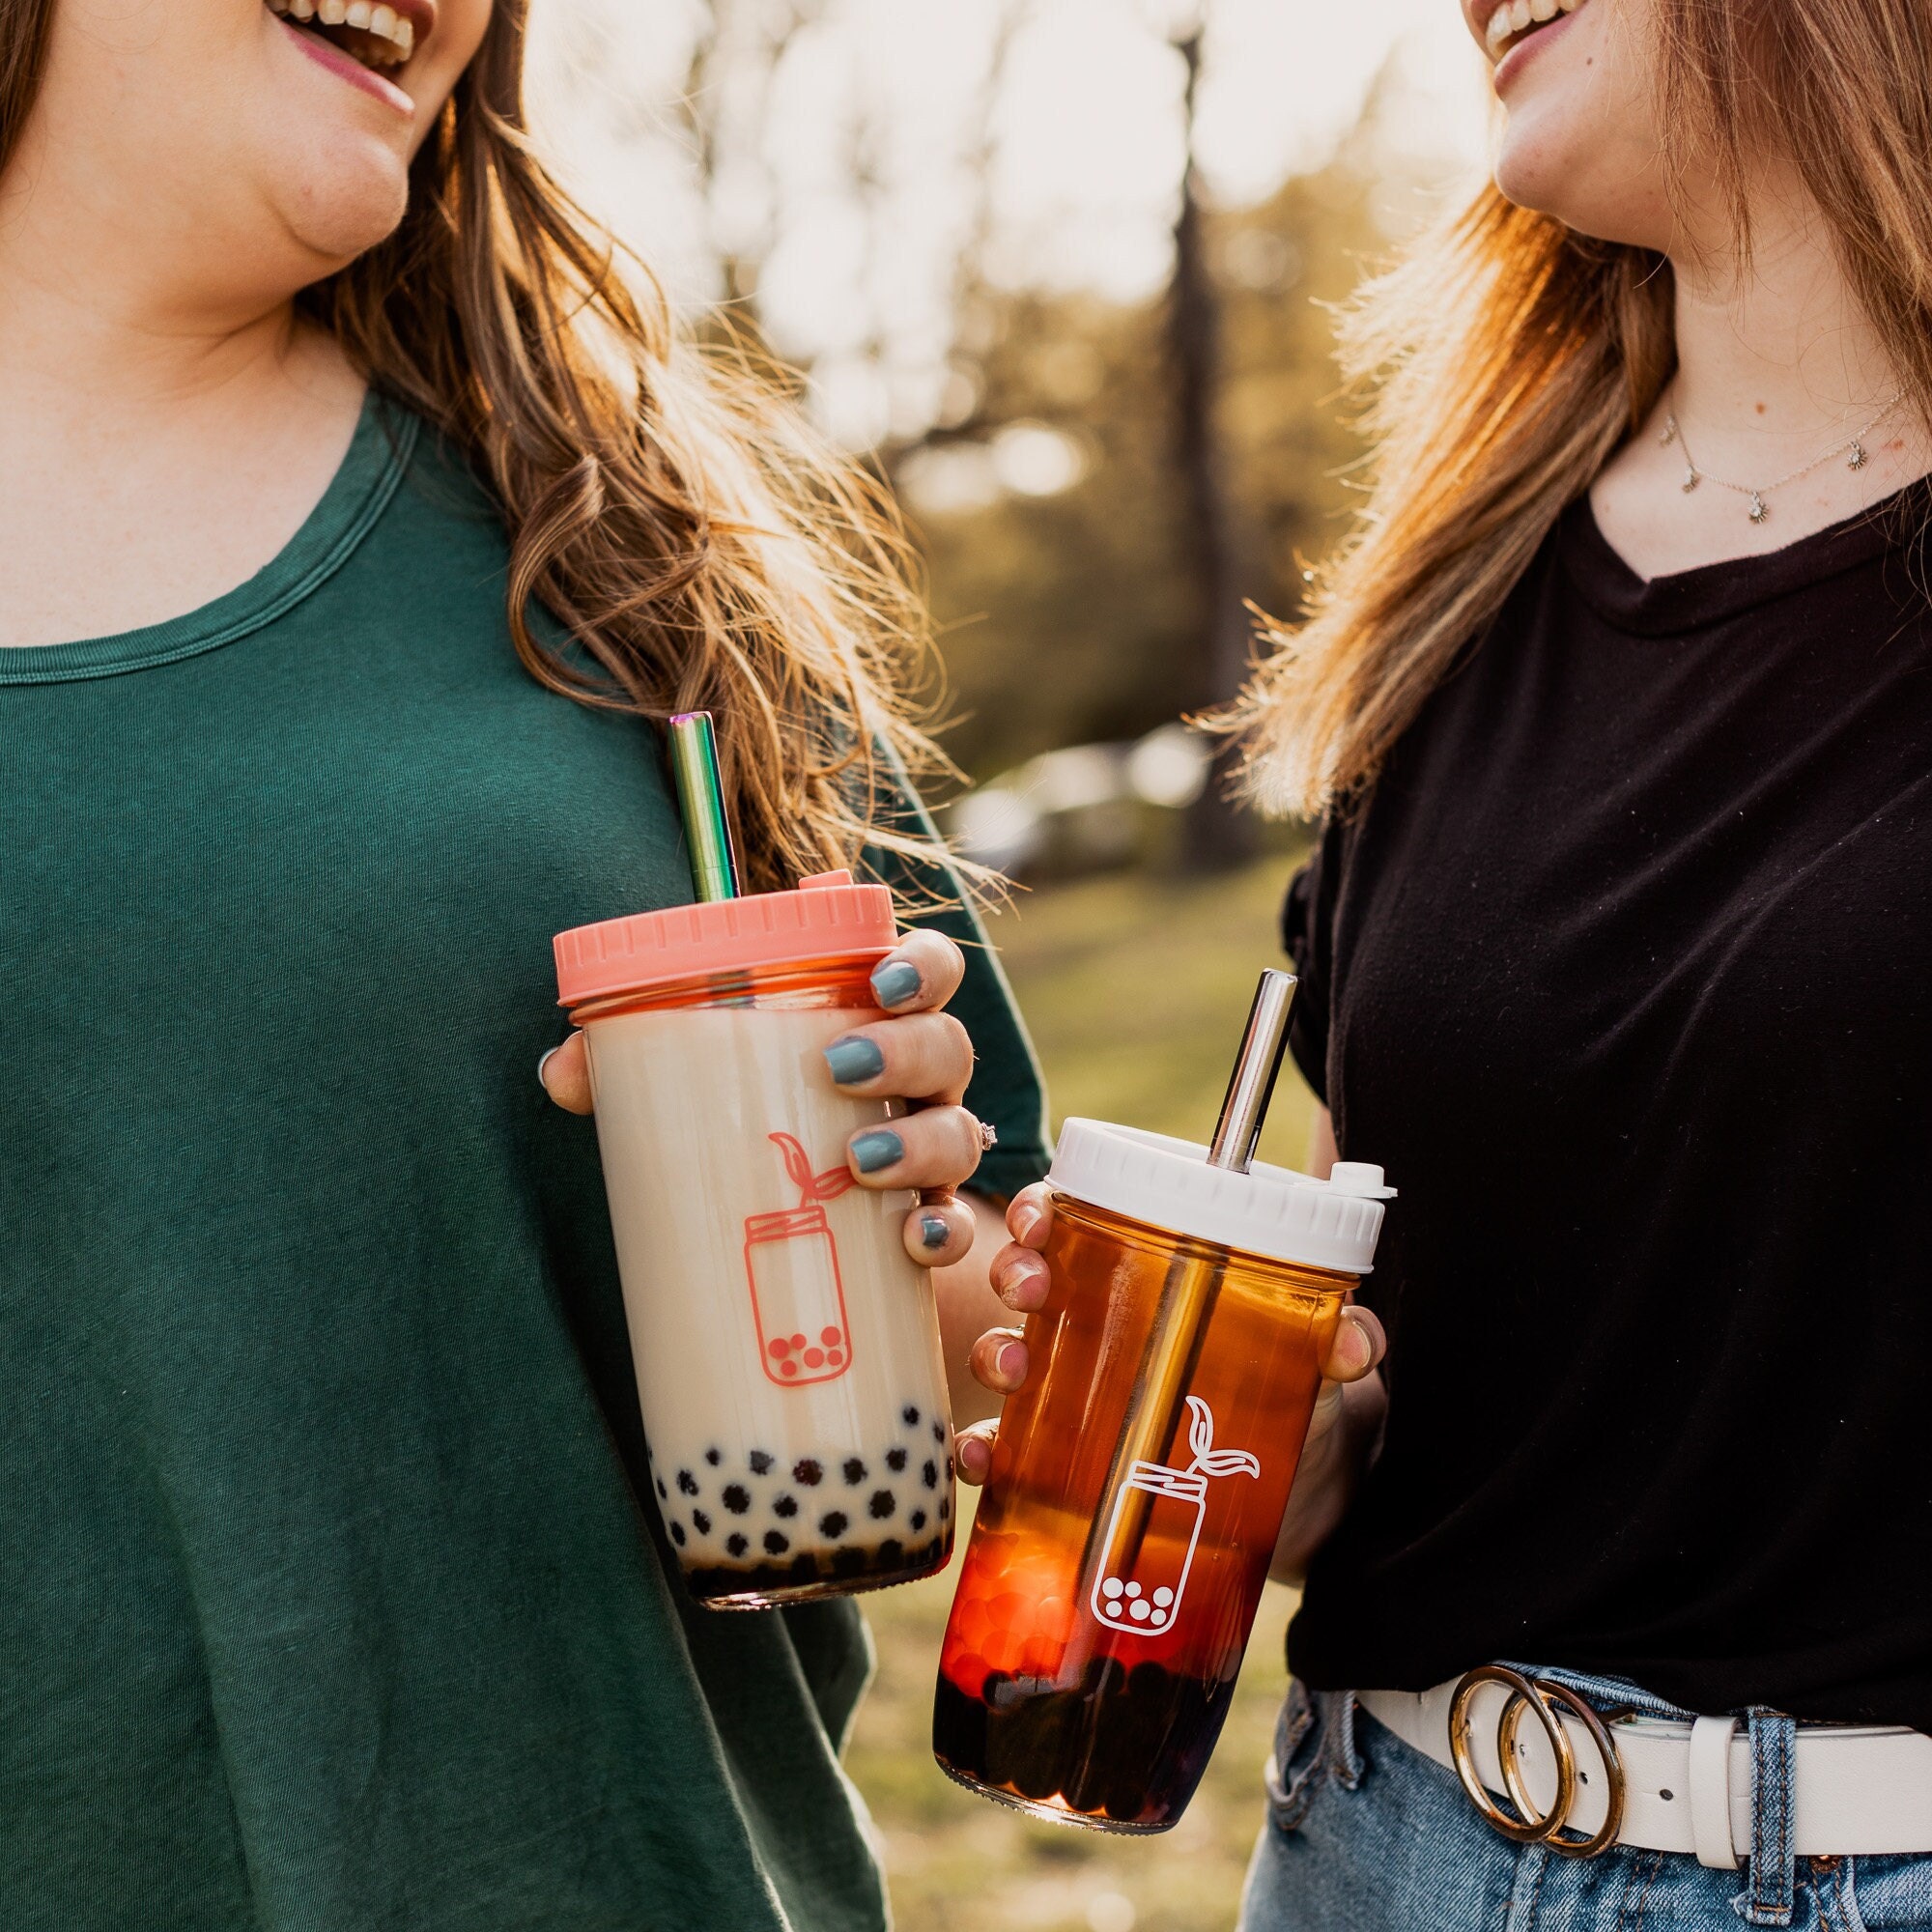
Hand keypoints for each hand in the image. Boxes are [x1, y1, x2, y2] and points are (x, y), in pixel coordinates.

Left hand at [540, 927, 986, 1269]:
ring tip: (858, 1162)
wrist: (775, 1238)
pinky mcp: (926, 1225)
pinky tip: (914, 1242)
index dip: (922, 965)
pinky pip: (958, 1226)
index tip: (879, 979)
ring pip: (961, 1132)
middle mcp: (918, 1082)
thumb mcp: (683, 1087)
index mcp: (874, 1023)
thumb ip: (624, 1065)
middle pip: (948, 1046)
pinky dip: (946, 1231)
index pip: (926, 970)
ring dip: (920, 1141)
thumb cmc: (739, 1124)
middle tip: (838, 1066)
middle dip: (905, 1049)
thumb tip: (562, 1068)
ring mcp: (930, 1153)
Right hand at [952, 1182, 1388, 1487]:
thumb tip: (1354, 1340)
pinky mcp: (1066, 1468)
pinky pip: (1009, 1451)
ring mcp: (1077, 1395)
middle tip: (1031, 1287)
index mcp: (1147, 1276)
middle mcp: (1098, 1325)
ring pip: (1010, 1354)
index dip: (1045, 1207)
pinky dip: (983, 1451)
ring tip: (1012, 1369)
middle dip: (1015, 1270)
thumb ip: (1339, 1343)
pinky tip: (982, 1457)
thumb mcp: (1318, 1365)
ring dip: (996, 1352)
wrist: (1299, 1502)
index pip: (1079, 1218)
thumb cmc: (1296, 1399)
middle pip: (1031, 1276)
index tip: (1042, 1215)